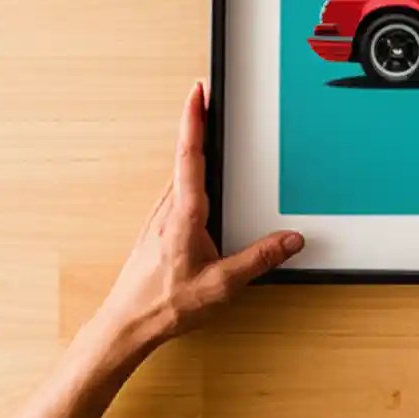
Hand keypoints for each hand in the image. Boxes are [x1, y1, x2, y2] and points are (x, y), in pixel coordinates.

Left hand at [92, 81, 304, 349]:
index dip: (194, 120)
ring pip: (179, 175)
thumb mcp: (223, 283)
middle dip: (197, 124)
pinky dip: (188, 175)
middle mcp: (168, 210)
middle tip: (208, 97)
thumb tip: (290, 240)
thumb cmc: (166, 305)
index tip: (198, 92)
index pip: (190, 155)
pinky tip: (198, 182)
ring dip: (192, 149)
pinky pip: (176, 193)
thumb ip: (259, 259)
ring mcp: (159, 219)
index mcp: (185, 214)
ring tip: (206, 129)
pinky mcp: (157, 230)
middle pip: (184, 156)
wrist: (127, 325)